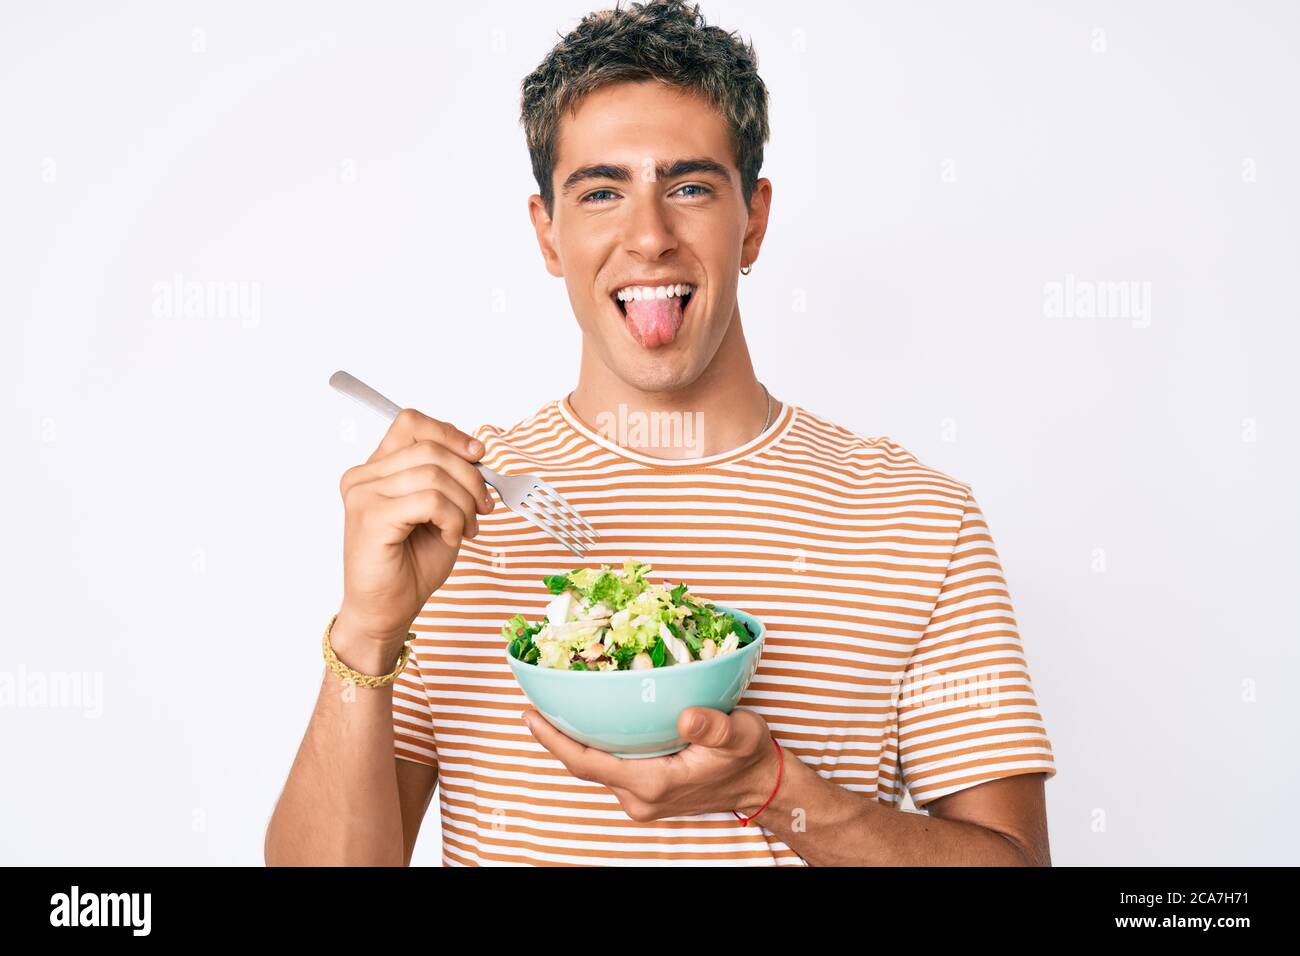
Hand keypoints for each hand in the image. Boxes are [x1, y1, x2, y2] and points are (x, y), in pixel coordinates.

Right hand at [335, 408, 493, 654]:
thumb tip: (476, 452)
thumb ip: (448, 478)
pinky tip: (451, 537)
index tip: (478, 455)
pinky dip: (453, 518)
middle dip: (470, 477)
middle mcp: (363, 477)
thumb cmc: (411, 564)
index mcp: (376, 469)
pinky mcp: (372, 517)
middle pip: (430, 448)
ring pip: (434, 474)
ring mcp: (363, 495)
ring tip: (467, 528)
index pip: (411, 423)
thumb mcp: (440, 510)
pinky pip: (431, 501)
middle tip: (484, 508)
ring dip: (465, 503)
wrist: (387, 610)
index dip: (450, 433)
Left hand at [520, 705, 781, 821]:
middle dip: (556, 735)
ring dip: (575, 739)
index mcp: (653, 783)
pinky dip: (595, 744)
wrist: (761, 784)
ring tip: (555, 702)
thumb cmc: (749, 757)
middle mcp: (640, 796)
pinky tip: (589, 719)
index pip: (589, 764)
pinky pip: (609, 766)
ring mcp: (641, 797)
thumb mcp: (739, 735)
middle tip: (534, 698)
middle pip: (584, 766)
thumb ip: (712, 728)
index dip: (554, 740)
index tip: (529, 714)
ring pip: (595, 766)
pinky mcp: (645, 790)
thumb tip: (685, 715)